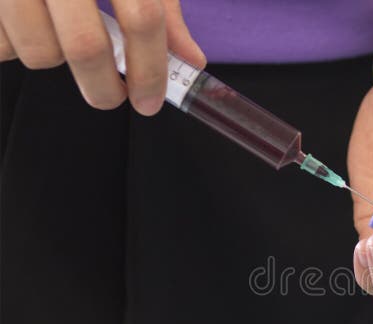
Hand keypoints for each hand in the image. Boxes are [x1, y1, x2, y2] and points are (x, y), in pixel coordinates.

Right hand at [0, 0, 204, 114]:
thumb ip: (164, 8)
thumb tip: (189, 60)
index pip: (143, 17)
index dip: (151, 69)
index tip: (149, 100)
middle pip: (86, 46)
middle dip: (104, 88)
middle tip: (112, 95)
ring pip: (38, 50)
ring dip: (56, 60)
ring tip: (60, 35)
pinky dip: (14, 45)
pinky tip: (26, 21)